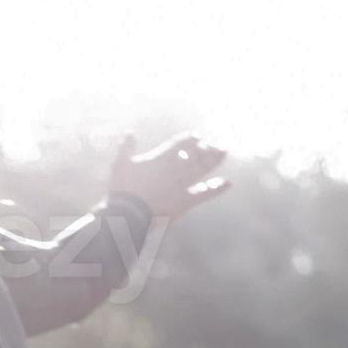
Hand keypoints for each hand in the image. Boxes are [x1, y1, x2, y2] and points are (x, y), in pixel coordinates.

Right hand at [109, 131, 229, 221]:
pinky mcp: (186, 201)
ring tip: (224, 152)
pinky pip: (205, 193)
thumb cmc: (121, 190)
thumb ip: (125, 147)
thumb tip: (129, 133)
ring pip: (202, 168)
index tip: (198, 136)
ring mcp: (182, 184)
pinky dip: (217, 188)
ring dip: (214, 160)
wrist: (128, 215)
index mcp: (160, 157)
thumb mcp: (119, 165)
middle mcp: (174, 168)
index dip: (190, 138)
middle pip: (195, 154)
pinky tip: (228, 183)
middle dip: (206, 148)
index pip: (180, 143)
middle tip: (216, 144)